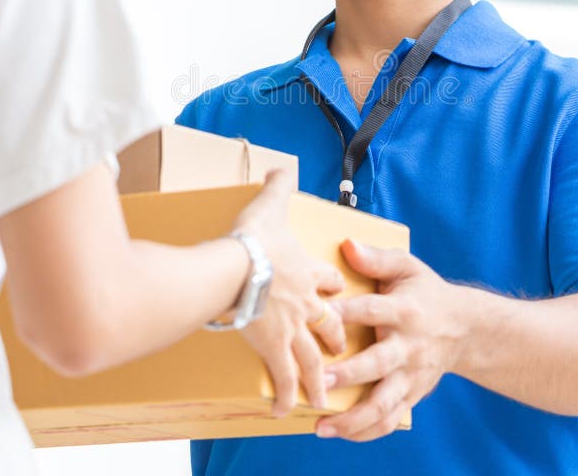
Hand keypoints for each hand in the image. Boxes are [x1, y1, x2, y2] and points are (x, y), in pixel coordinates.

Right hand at [233, 170, 346, 415]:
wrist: (236, 268)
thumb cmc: (253, 238)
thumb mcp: (271, 205)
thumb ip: (278, 186)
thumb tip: (280, 167)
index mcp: (306, 272)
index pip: (328, 282)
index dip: (333, 288)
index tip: (337, 295)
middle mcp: (305, 303)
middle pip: (328, 323)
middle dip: (336, 337)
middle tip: (341, 349)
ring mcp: (291, 327)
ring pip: (312, 357)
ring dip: (319, 377)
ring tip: (325, 398)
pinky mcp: (272, 345)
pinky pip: (283, 376)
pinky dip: (285, 394)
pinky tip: (283, 411)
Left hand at [316, 240, 453, 441]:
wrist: (465, 328)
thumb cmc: (425, 292)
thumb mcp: (407, 267)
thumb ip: (377, 257)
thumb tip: (347, 245)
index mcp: (405, 310)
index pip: (373, 310)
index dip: (346, 312)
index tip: (320, 314)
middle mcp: (409, 346)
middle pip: (378, 363)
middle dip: (349, 375)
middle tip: (321, 381)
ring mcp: (411, 375)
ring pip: (384, 403)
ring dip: (353, 417)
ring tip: (322, 425)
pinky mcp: (412, 395)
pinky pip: (390, 419)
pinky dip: (366, 431)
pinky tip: (339, 433)